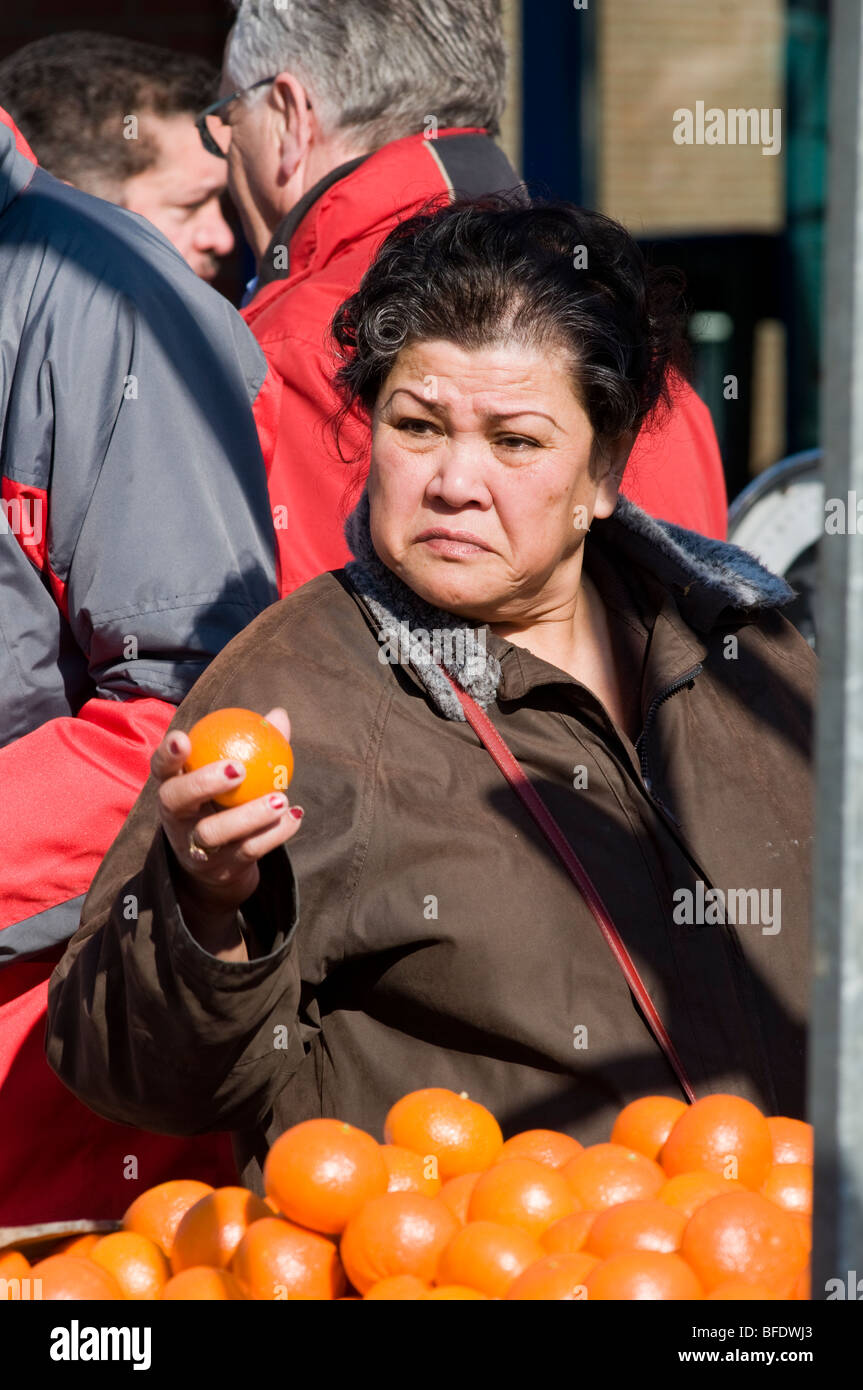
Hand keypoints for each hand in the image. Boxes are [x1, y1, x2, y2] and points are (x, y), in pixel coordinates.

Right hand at [152, 706, 302, 921]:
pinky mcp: (221, 870)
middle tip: (237, 768)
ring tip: (280, 799)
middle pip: (176, 800)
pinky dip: (275, 834)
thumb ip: (254, 745)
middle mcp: (177, 819)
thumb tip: (279, 716)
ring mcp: (196, 848)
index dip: (167, 754)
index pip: (161, 768)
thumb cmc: (228, 804)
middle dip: (202, 783)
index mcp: (174, 788)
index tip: (184, 738)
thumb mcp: (233, 777)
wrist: (221, 866)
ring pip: (213, 833)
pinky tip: (295, 816)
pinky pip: (248, 851)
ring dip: (249, 815)